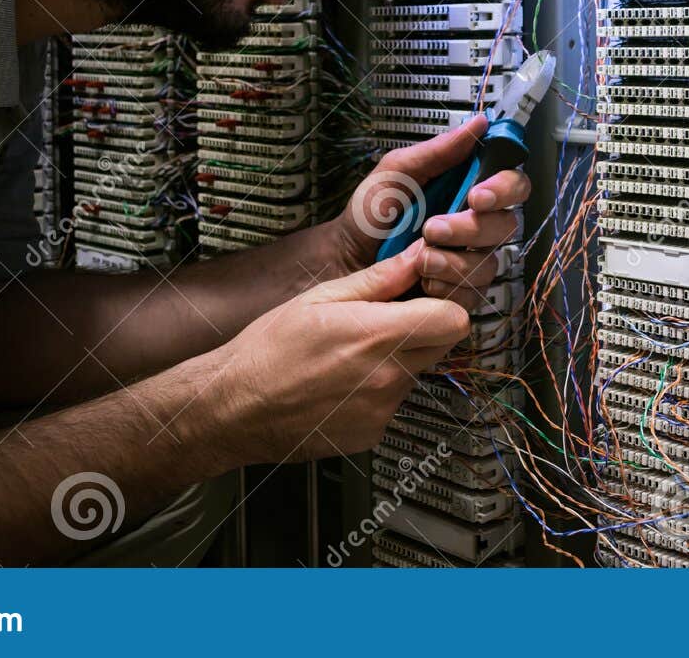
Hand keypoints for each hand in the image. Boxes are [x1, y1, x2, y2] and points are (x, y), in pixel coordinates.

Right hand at [205, 242, 468, 462]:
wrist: (234, 408)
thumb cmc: (268, 350)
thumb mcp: (321, 297)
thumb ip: (379, 279)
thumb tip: (416, 254)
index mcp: (377, 337)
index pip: (454, 320)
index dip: (445, 304)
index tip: (426, 298)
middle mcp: (387, 377)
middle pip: (442, 346)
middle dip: (424, 328)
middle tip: (386, 321)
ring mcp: (382, 411)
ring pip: (416, 373)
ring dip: (397, 359)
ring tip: (350, 354)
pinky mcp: (372, 434)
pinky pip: (393, 402)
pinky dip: (378, 389)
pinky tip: (342, 382)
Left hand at [331, 115, 530, 309]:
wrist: (344, 262)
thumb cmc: (369, 217)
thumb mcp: (396, 173)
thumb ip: (438, 150)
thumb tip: (479, 123)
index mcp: (467, 191)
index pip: (512, 185)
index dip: (505, 188)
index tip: (478, 194)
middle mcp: (476, 226)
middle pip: (507, 226)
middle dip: (471, 228)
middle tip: (433, 228)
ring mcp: (470, 262)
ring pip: (489, 263)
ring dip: (452, 260)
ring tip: (418, 257)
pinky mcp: (461, 294)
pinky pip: (472, 294)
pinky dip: (445, 285)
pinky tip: (422, 279)